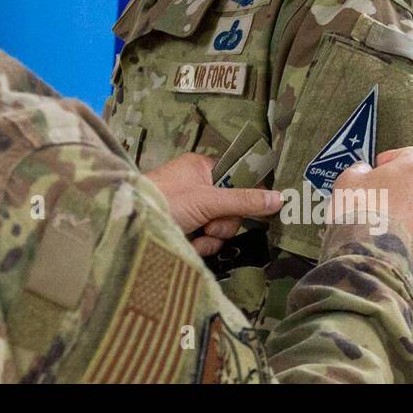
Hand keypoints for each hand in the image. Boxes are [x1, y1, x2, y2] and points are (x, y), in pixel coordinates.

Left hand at [143, 153, 282, 256]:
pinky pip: (206, 237)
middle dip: (224, 221)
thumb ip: (244, 200)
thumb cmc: (166, 200)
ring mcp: (190, 207)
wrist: (131, 225)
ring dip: (212, 236)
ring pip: (220, 225)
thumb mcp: (208, 200)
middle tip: (211, 225)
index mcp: (201, 167)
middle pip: (231, 205)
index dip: (247, 194)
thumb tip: (281, 198)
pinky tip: (190, 244)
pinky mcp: (184, 227)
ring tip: (197, 235)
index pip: (236, 176)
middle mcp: (196, 184)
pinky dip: (201, 244)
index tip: (260, 208)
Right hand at [333, 147, 412, 256]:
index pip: (411, 153)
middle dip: (397, 184)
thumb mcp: (349, 179)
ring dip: (403, 206)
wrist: (370, 252)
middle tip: (374, 193)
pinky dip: (404, 226)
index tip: (376, 168)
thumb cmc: (360, 207)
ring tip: (378, 217)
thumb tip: (366, 172)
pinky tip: (384, 233)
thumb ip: (360, 170)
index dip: (392, 158)